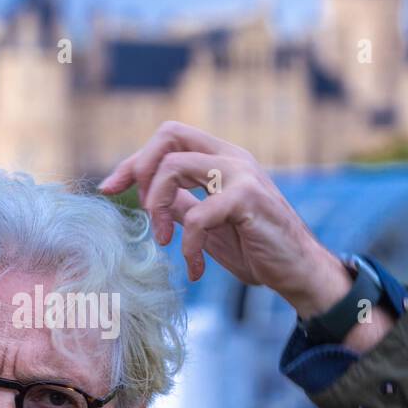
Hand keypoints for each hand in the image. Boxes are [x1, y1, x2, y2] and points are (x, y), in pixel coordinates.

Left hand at [97, 120, 351, 317]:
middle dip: (140, 170)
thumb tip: (146, 196)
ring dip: (158, 208)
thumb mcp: (207, 224)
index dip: (133, 161)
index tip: (109, 189)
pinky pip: (197, 214)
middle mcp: (230, 157)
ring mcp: (241, 174)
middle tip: (142, 213)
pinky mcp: (249, 198)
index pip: (167, 138)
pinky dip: (188, 246)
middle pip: (167, 134)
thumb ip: (182, 204)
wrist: (298, 272)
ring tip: (164, 241)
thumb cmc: (254, 248)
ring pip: (174, 166)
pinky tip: (195, 268)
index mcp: (220, 158)